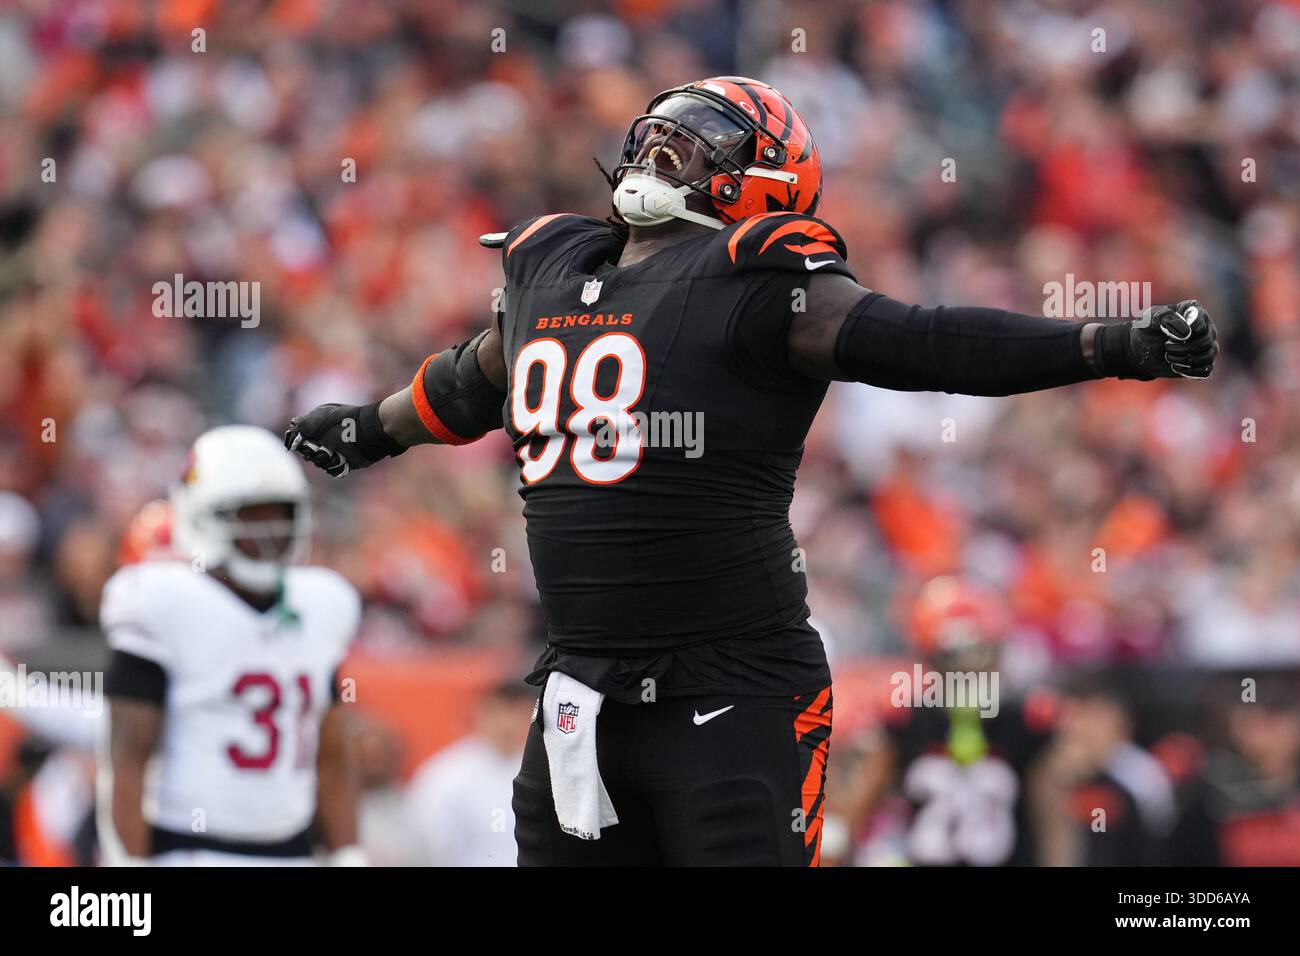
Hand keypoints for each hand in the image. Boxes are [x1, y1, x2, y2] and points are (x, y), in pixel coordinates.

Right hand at [284, 402, 403, 477]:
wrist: (369, 434)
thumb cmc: (344, 424)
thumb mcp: (318, 420)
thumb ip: (302, 424)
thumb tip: (291, 427)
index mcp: (318, 427)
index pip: (300, 439)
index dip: (299, 443)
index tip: (303, 443)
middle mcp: (325, 439)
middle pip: (308, 454)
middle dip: (314, 453)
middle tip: (323, 447)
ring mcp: (335, 451)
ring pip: (320, 464)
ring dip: (326, 459)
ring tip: (336, 452)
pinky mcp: (344, 462)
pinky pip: (332, 470)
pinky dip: (336, 466)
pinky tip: (343, 459)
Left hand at [1123, 300, 1218, 379]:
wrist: (1141, 349)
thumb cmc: (1147, 330)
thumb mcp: (1149, 320)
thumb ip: (1165, 318)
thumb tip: (1186, 333)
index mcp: (1194, 311)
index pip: (1201, 322)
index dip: (1186, 332)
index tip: (1169, 335)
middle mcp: (1206, 327)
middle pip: (1206, 341)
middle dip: (1184, 348)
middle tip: (1167, 347)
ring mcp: (1206, 345)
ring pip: (1208, 356)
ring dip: (1186, 360)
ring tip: (1169, 357)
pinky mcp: (1202, 362)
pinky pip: (1206, 370)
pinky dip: (1190, 371)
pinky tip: (1175, 367)